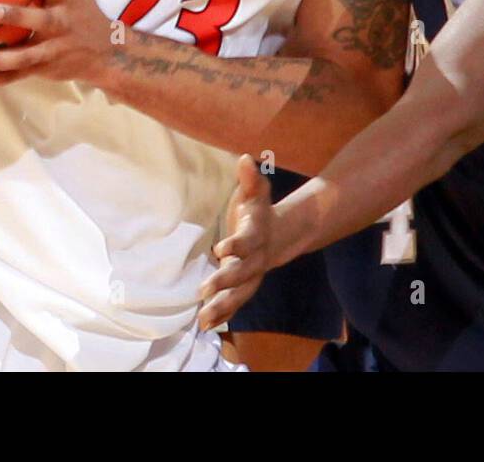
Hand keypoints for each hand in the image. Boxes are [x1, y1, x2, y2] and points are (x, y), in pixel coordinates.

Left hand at [198, 154, 272, 331]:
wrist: (280, 236)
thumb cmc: (259, 212)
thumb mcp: (256, 193)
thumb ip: (250, 179)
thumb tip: (245, 158)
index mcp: (257, 234)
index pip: (247, 241)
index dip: (236, 245)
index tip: (220, 249)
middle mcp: (256, 259)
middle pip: (243, 273)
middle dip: (224, 282)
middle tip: (203, 289)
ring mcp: (251, 276)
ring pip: (240, 295)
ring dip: (222, 306)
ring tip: (202, 319)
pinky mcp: (244, 288)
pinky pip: (235, 304)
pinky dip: (222, 315)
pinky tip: (205, 325)